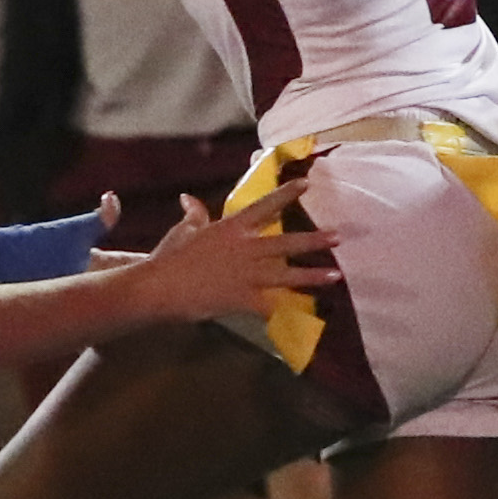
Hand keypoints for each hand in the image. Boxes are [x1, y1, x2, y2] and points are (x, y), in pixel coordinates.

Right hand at [136, 182, 339, 320]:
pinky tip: (303, 314)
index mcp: (231, 228)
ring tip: (335, 275)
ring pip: (285, 273)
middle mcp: (244, 248)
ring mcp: (245, 274)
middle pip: (285, 242)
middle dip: (313, 240)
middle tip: (338, 236)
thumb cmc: (170, 257)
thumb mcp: (183, 232)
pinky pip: (269, 305)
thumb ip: (193, 215)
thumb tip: (188, 198)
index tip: (306, 184)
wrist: (159, 287)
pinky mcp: (242, 298)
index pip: (264, 206)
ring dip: (311, 275)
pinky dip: (285, 311)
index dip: (286, 194)